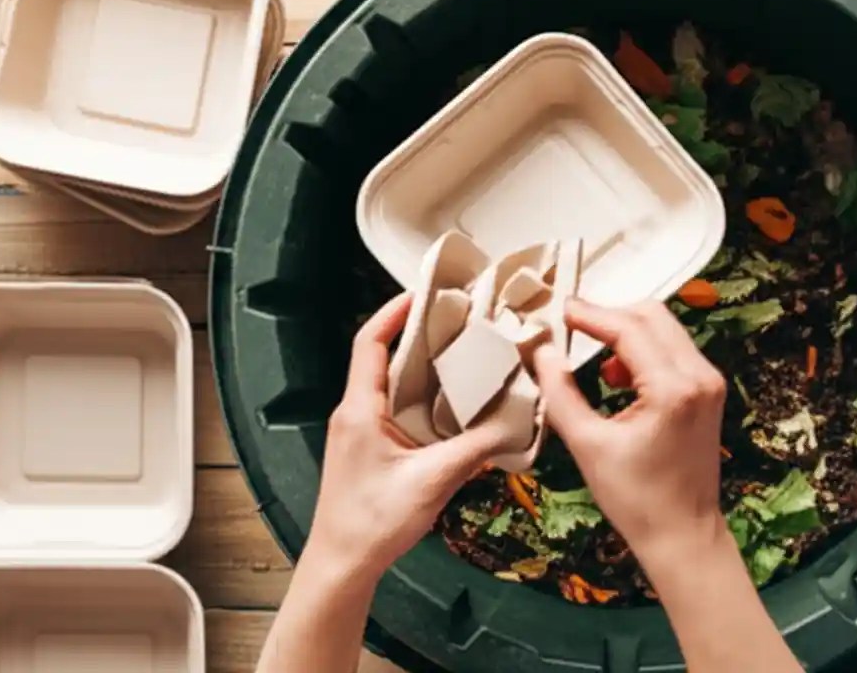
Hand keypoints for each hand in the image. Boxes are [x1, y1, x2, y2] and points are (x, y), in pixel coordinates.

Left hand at [305, 293, 506, 577]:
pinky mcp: (372, 450)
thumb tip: (513, 424)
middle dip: (420, 333)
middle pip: (385, 356)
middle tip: (457, 318)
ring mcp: (362, 432)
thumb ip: (474, 449)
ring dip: (424, 367)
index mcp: (360, 410)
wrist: (342, 565)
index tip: (425, 292)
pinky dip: (425, 399)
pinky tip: (453, 407)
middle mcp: (356, 413)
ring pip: (393, 384)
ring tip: (461, 354)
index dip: (396, 311)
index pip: (371, 341)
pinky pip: (398, 410)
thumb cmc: (370, 525)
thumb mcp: (431, 482)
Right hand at [534, 299, 802, 671]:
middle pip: (652, 316)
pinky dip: (643, 352)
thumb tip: (544, 353)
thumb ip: (561, 394)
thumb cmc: (638, 501)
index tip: (560, 310)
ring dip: (627, 334)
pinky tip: (617, 378)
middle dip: (610, 316)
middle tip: (572, 325)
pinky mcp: (708, 393)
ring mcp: (709, 384)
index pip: (629, 329)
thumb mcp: (588, 446)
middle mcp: (700, 378)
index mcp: (674, 390)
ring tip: (593, 359)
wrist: (683, 535)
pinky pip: (673, 351)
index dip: (590, 314)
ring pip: (665, 330)